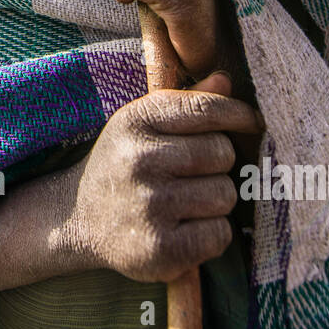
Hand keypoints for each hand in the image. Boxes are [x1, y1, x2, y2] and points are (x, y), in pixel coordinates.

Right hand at [59, 71, 265, 283]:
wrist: (77, 219)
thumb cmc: (123, 165)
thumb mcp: (142, 124)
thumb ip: (187, 102)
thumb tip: (225, 80)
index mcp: (136, 121)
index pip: (206, 109)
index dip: (238, 114)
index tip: (251, 121)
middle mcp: (140, 160)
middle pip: (223, 153)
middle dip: (218, 164)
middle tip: (193, 174)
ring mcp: (150, 206)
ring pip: (225, 194)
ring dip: (215, 201)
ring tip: (186, 203)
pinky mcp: (160, 249)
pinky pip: (219, 233)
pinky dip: (211, 234)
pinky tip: (185, 229)